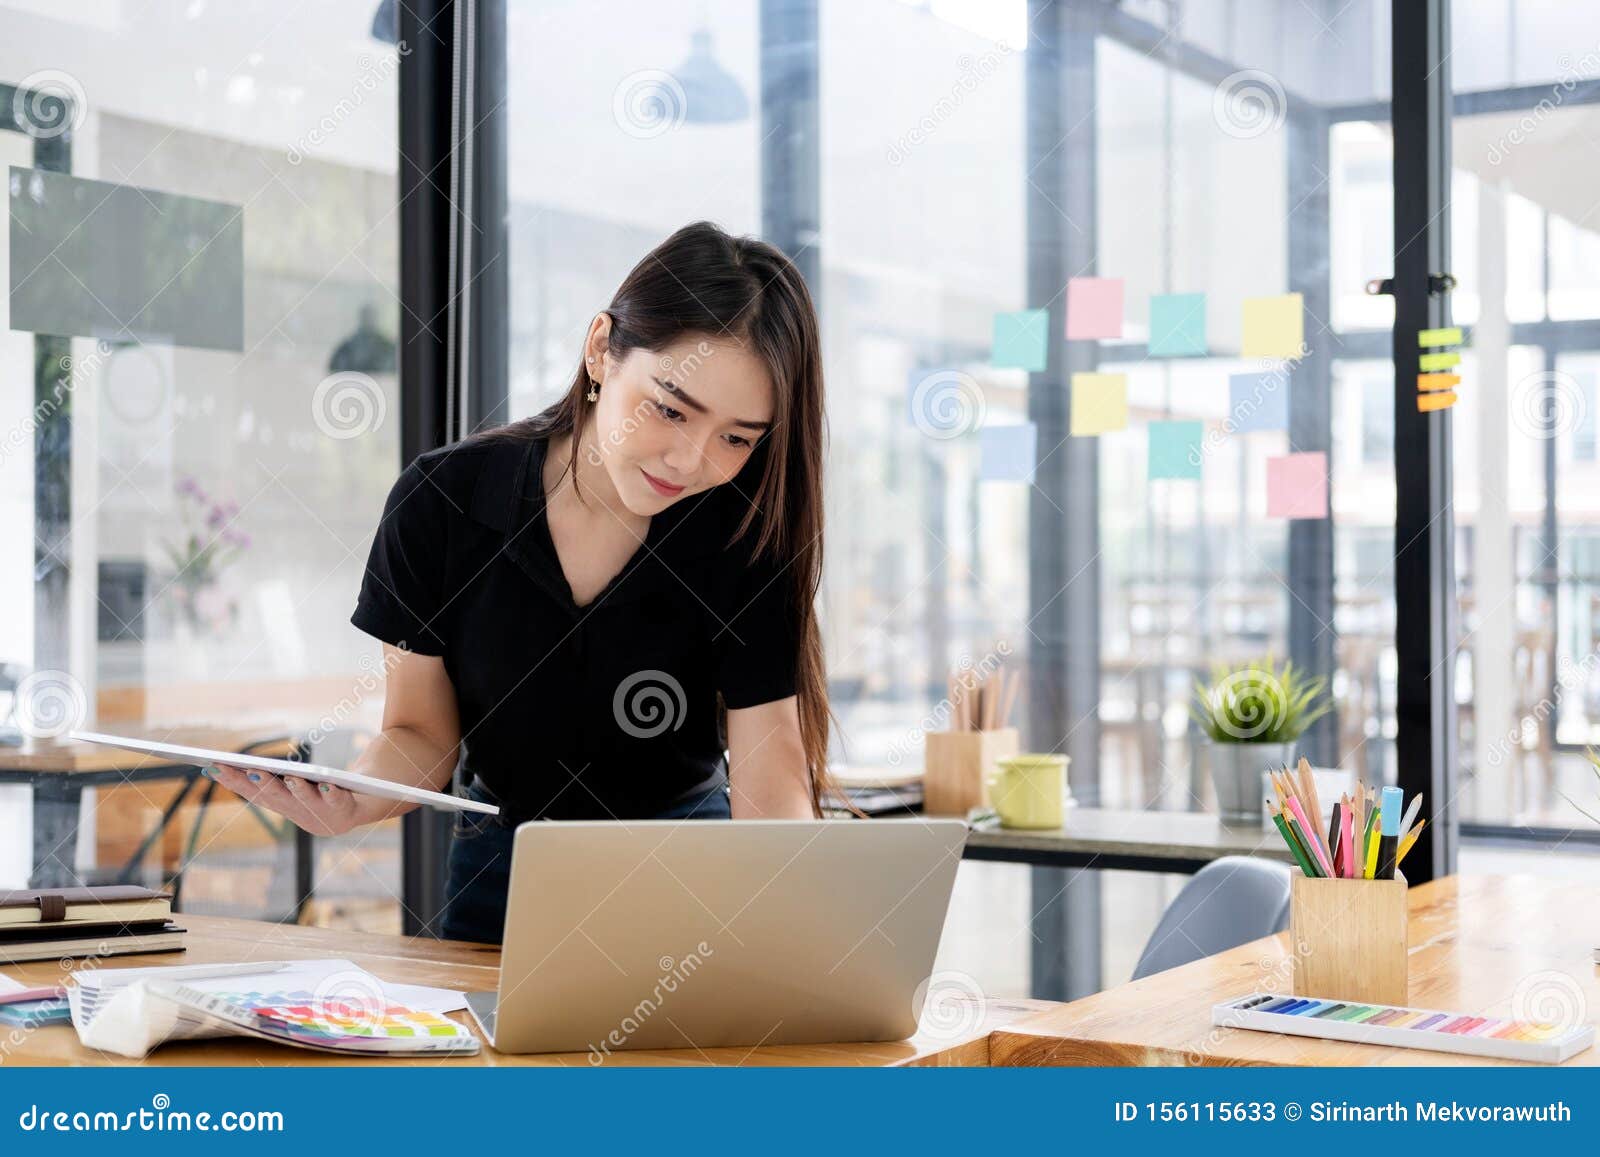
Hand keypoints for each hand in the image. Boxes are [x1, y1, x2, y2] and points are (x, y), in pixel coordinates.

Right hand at [207, 763, 363, 836]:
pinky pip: (343, 803)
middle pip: (279, 800)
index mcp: (290, 809)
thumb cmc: (339, 784)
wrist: (382, 794)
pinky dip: (333, 794)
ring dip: (298, 791)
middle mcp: (306, 819)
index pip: (257, 796)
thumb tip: (243, 764)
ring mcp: (329, 819)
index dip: (235, 783)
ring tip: (290, 777)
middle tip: (247, 769)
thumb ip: (282, 777)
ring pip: (310, 804)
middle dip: (263, 784)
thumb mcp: (307, 780)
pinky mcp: (354, 813)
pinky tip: (328, 784)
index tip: (214, 767)